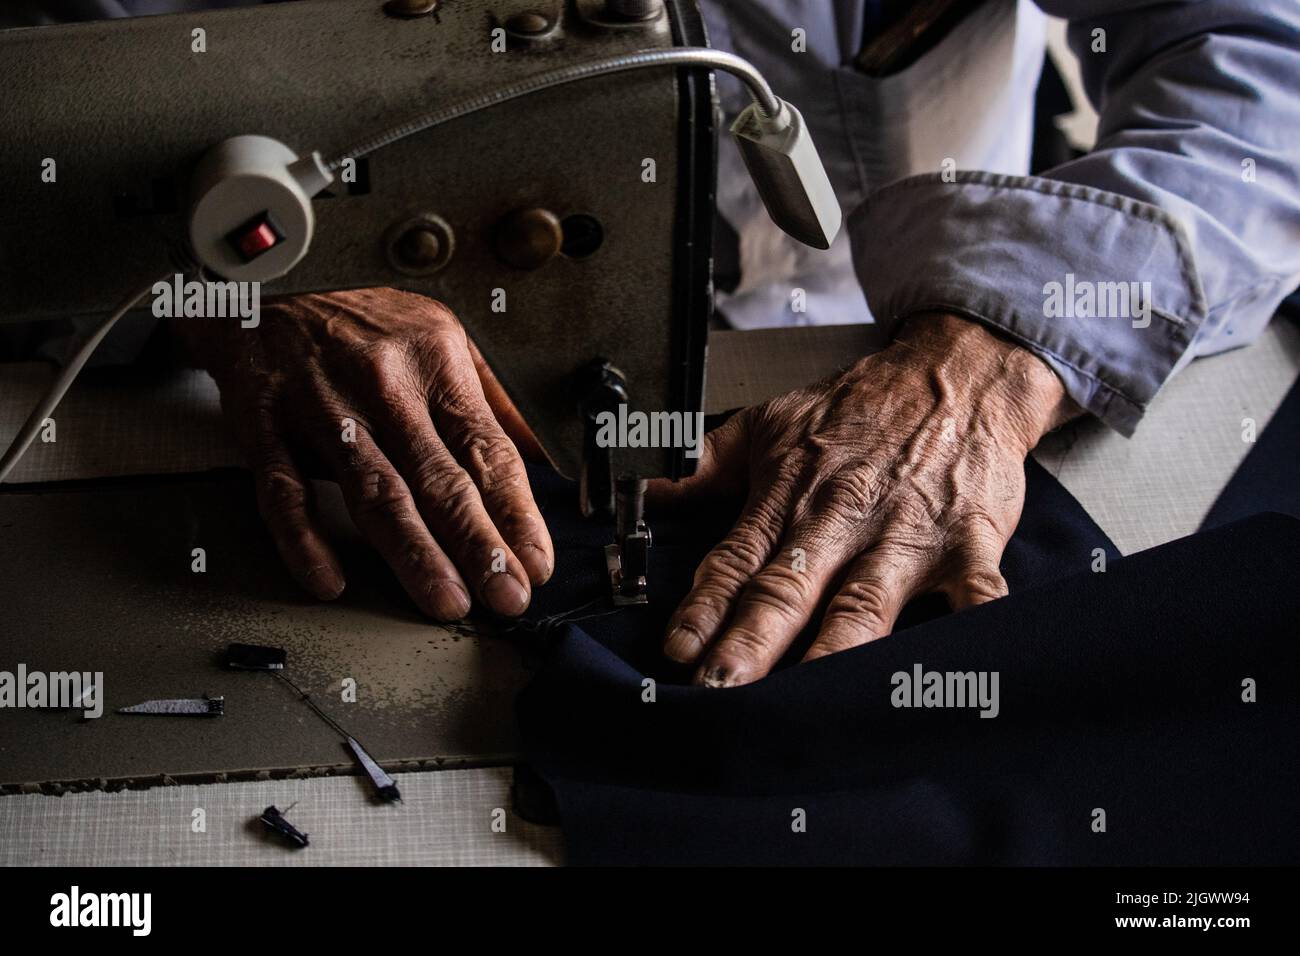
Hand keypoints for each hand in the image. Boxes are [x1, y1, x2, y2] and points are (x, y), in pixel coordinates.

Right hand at [169, 288, 551, 619]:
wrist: (265, 283)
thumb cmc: (364, 319)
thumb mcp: (442, 336)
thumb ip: (491, 400)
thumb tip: (542, 458)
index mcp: (436, 364)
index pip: (487, 450)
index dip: (516, 512)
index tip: (535, 562)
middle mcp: (384, 384)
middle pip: (439, 479)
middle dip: (478, 545)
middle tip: (506, 596)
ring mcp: (322, 405)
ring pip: (374, 490)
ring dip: (413, 553)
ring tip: (444, 599)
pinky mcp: (265, 421)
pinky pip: (284, 489)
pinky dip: (305, 539)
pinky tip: (330, 580)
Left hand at [652, 313, 1076, 686]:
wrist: (955, 374)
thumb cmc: (861, 408)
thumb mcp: (771, 423)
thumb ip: (704, 465)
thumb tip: (644, 493)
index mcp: (791, 496)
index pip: (736, 560)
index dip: (704, 607)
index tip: (678, 649)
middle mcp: (842, 520)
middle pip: (787, 589)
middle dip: (750, 641)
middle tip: (719, 686)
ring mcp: (906, 535)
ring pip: (863, 604)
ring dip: (832, 651)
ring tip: (806, 696)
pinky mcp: (969, 544)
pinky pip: (974, 593)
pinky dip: (970, 626)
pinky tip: (954, 664)